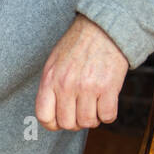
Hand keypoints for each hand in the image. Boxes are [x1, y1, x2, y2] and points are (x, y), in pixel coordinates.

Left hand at [35, 14, 128, 130]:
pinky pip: (108, 116)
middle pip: (68, 124)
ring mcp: (88, 87)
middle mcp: (66, 85)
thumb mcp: (54, 63)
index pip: (44, 116)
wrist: (103, 29)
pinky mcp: (108, 87)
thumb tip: (51, 115)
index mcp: (50, 79)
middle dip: (76, 122)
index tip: (60, 121)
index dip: (53, 124)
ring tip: (94, 105)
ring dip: (93, 118)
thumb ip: (50, 87)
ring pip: (88, 123)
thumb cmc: (78, 46)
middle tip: (81, 111)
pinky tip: (106, 102)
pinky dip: (108, 114)